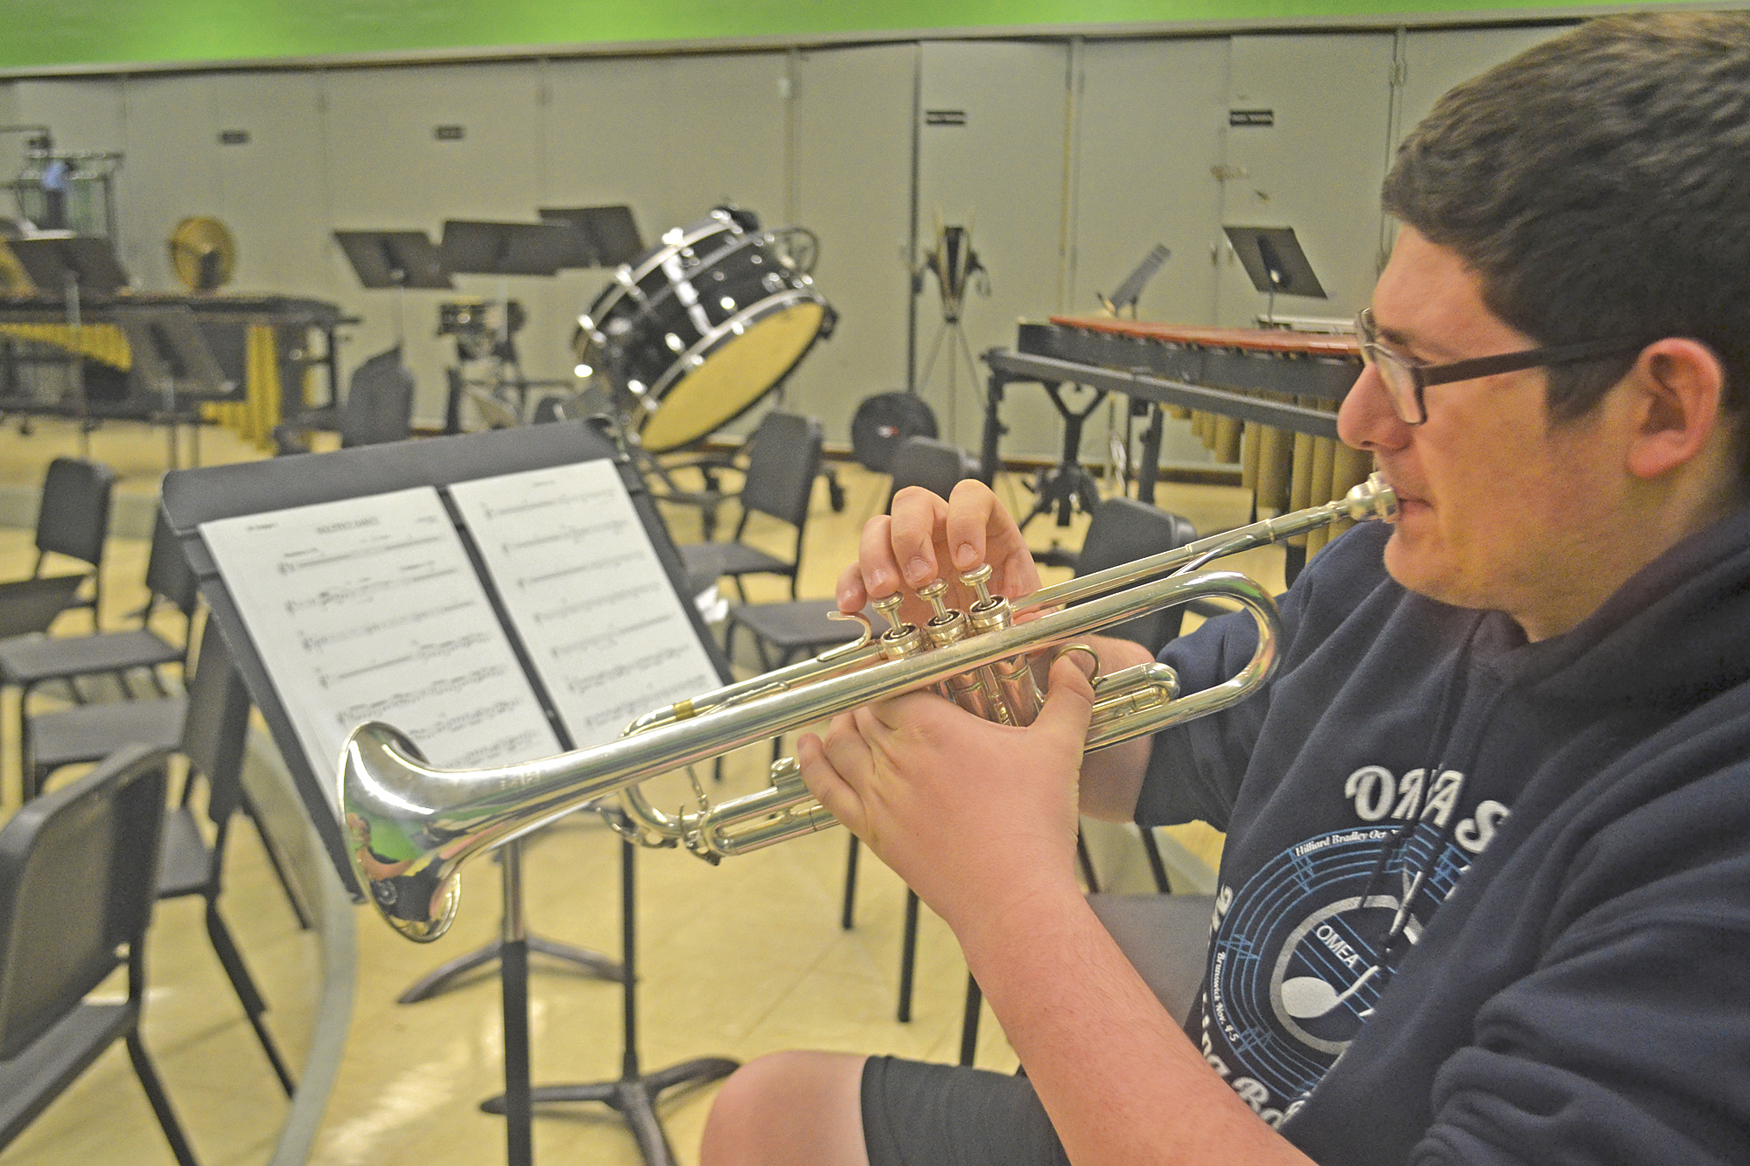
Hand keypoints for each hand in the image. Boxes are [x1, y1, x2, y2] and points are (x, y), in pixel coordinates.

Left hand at [797, 654, 1095, 935]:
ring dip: (843, 723)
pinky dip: (812, 764)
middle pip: (865, 710)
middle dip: (874, 697)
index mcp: (933, 727)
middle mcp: (896, 756)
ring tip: (852, 713)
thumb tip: (1076, 658)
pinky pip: (827, 789)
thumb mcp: (1059, 749)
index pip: (895, 682)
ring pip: (841, 743)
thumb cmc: (1034, 825)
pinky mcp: (873, 832)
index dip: (897, 671)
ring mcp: (879, 795)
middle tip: (887, 691)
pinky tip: (807, 748)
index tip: (905, 664)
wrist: (1011, 898)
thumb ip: (1069, 697)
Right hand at [836, 480, 1039, 631]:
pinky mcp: (884, 578)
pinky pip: (855, 569)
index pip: (971, 496)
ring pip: (880, 527)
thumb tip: (1043, 629)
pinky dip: (851, 583)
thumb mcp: (1030, 616)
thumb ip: (1035, 617)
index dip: (966, 520)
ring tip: (887, 592)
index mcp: (984, 530)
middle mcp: (942, 532)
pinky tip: (855, 604)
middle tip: (921, 577)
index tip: (968, 561)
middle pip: (915, 502)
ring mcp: (908, 552)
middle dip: (912, 537)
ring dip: (877, 556)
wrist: (987, 648)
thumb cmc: (1009, 620)